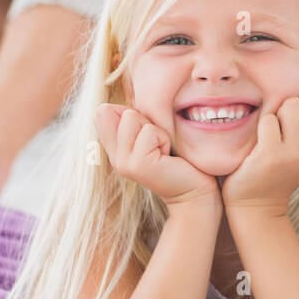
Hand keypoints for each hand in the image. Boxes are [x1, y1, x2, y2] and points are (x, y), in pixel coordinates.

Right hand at [94, 104, 219, 211]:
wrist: (194, 191)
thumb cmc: (180, 160)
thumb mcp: (152, 135)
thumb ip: (133, 121)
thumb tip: (105, 106)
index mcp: (115, 149)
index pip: (104, 112)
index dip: (132, 114)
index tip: (150, 136)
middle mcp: (115, 156)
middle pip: (118, 111)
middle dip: (145, 120)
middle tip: (160, 145)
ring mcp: (123, 162)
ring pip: (131, 117)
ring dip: (156, 129)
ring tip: (164, 150)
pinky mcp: (137, 165)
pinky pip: (148, 131)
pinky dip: (163, 138)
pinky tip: (168, 156)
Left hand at [220, 93, 298, 218]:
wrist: (257, 204)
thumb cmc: (280, 169)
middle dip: (295, 103)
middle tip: (284, 123)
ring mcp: (295, 153)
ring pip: (292, 104)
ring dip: (278, 111)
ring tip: (273, 129)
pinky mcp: (271, 155)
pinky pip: (269, 119)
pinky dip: (262, 124)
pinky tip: (260, 139)